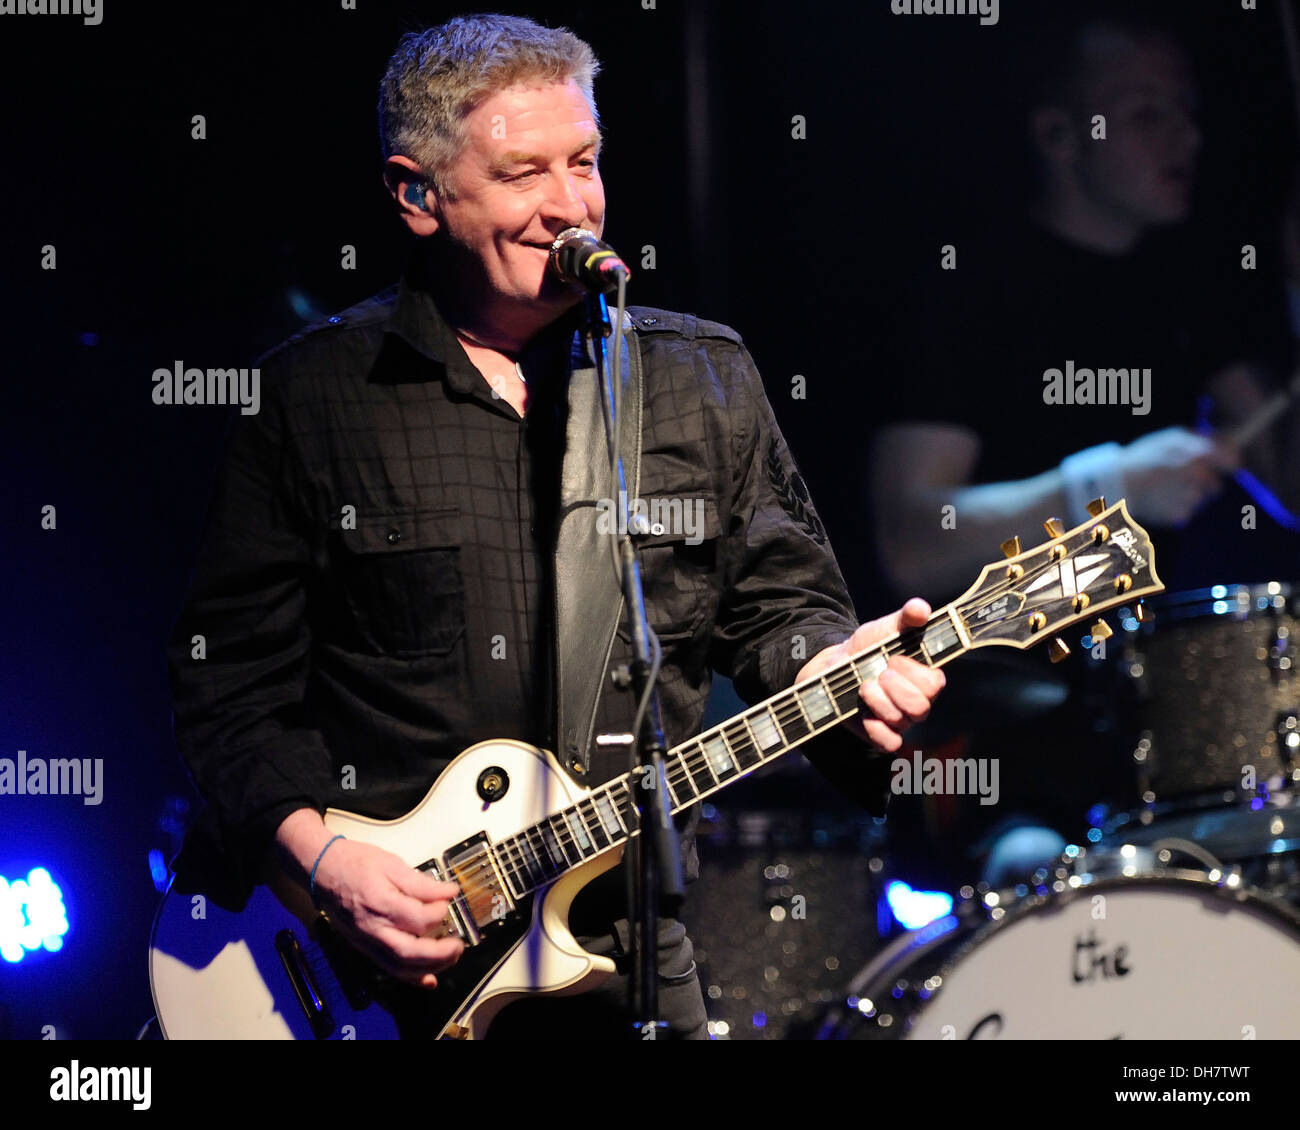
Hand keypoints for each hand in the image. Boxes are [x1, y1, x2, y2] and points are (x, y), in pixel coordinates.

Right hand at [311, 838, 464, 988]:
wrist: (323, 870)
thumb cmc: (355, 863)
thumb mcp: (391, 863)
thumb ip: (421, 883)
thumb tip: (448, 892)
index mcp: (380, 902)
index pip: (418, 918)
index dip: (440, 911)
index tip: (449, 898)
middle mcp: (372, 928)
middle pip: (409, 952)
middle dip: (440, 953)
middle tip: (459, 944)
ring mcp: (366, 941)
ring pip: (400, 966)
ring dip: (429, 967)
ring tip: (451, 958)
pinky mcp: (364, 946)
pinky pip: (388, 968)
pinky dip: (410, 977)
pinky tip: (428, 978)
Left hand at [796, 598, 945, 751]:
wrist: (835, 664)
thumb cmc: (867, 646)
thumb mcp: (886, 626)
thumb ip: (907, 617)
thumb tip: (921, 609)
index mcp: (924, 676)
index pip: (935, 684)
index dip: (914, 672)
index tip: (893, 657)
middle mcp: (917, 701)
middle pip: (921, 707)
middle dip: (896, 688)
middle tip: (879, 673)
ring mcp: (899, 720)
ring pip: (902, 721)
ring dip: (880, 701)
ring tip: (865, 686)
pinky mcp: (880, 734)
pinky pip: (889, 742)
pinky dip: (876, 728)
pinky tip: (864, 711)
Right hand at [1119, 427, 1238, 527]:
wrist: (1115, 483)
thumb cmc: (1144, 457)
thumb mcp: (1171, 438)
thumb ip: (1203, 439)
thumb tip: (1233, 441)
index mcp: (1199, 457)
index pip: (1232, 461)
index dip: (1230, 461)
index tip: (1228, 464)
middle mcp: (1199, 479)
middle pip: (1216, 486)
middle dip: (1204, 483)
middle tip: (1181, 478)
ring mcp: (1189, 499)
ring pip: (1199, 500)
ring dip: (1187, 494)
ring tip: (1164, 488)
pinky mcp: (1179, 516)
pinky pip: (1185, 512)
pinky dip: (1175, 507)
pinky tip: (1159, 499)